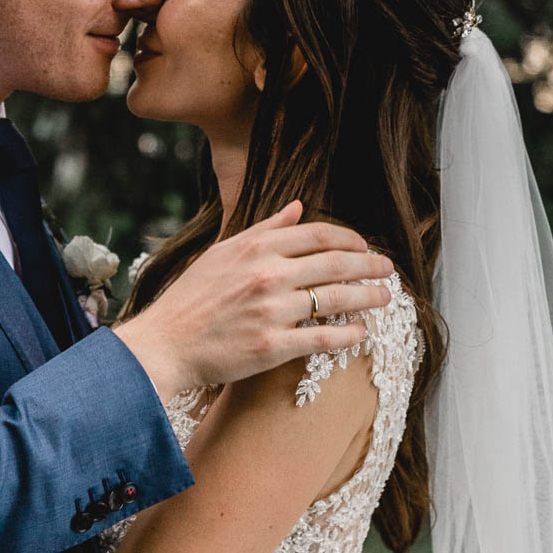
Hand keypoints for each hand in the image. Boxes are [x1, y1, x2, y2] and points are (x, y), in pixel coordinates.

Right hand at [114, 202, 393, 402]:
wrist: (165, 344)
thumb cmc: (190, 299)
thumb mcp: (222, 252)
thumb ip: (263, 229)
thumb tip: (297, 207)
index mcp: (256, 247)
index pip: (317, 234)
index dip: (349, 239)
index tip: (364, 247)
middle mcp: (267, 275)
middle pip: (335, 264)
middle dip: (369, 265)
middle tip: (388, 269)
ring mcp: (271, 311)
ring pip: (336, 299)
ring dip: (367, 297)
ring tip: (384, 298)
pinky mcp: (272, 346)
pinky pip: (323, 337)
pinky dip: (348, 334)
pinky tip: (362, 331)